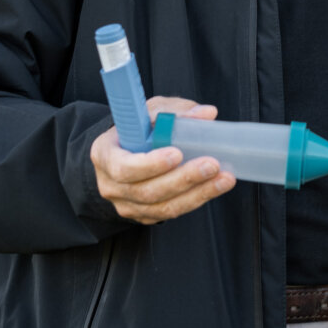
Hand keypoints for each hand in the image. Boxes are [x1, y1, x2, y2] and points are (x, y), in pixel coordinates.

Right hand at [92, 95, 231, 223]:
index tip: (177, 153)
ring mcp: (127, 204)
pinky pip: (171, 213)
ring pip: (163, 207)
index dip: (151, 164)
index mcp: (105, 155)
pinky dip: (196, 200)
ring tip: (223, 179)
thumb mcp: (151, 112)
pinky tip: (215, 187)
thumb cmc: (137, 130)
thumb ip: (176, 111)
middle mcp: (111, 185)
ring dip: (198, 193)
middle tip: (212, 164)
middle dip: (184, 178)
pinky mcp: (144, 215)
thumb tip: (207, 114)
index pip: (124, 167)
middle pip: (148, 191)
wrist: (127, 152)